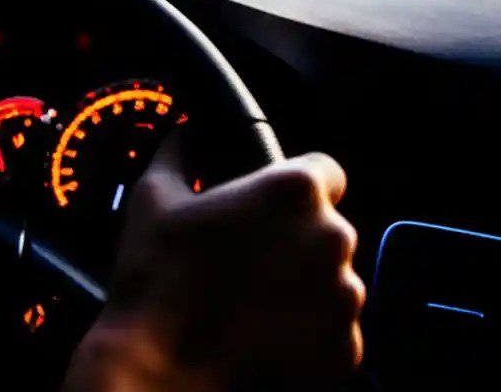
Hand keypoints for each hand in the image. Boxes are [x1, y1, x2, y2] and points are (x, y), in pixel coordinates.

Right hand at [65, 133, 364, 390]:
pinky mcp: (345, 349)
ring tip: (250, 304)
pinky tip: (263, 335)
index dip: (296, 187)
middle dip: (294, 242)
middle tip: (246, 261)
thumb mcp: (154, 197)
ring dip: (301, 287)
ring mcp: (344, 299)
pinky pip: (334, 331)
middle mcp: (333, 239)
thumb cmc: (156, 284)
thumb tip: (183, 132)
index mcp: (295, 191)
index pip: (325, 171)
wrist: (159, 374)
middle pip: (327, 229)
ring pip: (333, 281)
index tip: (271, 208)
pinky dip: (307, 334)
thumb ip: (179, 151)